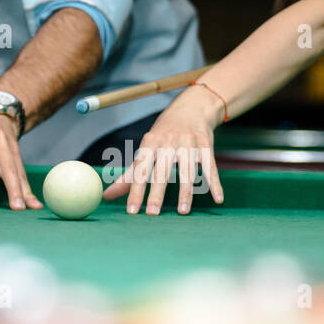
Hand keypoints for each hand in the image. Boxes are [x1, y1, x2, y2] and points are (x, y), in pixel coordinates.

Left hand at [102, 88, 224, 214]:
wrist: (191, 109)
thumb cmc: (163, 135)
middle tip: (152, 214)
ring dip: (185, 192)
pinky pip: (211, 168)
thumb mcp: (146, 150)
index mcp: (150, 144)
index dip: (135, 191)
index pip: (140, 170)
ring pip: (187, 171)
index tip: (132, 211)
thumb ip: (129, 175)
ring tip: (182, 212)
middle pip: (162, 172)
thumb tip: (106, 195)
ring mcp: (189, 144)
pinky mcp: (206, 145)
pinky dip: (215, 183)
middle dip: (157, 193)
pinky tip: (217, 199)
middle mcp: (169, 143)